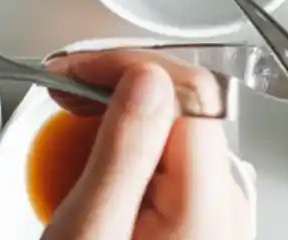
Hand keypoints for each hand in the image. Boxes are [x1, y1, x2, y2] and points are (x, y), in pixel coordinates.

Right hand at [43, 52, 252, 239]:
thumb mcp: (92, 228)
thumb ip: (123, 154)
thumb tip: (146, 79)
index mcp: (207, 202)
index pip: (190, 90)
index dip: (128, 64)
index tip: (76, 67)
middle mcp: (222, 203)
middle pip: (183, 103)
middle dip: (119, 79)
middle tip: (64, 83)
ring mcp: (211, 212)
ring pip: (172, 126)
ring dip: (120, 106)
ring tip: (70, 107)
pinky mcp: (192, 219)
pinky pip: (166, 157)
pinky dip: (127, 138)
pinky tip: (93, 145)